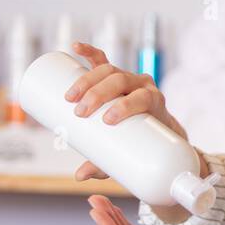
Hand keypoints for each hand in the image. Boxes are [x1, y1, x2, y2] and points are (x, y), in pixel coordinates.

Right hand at [65, 42, 207, 181]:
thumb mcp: (130, 153)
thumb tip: (79, 176)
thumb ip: (107, 165)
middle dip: (99, 94)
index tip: (109, 120)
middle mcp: (142, 85)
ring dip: (87, 79)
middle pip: (121, 81)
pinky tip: (75, 48)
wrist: (154, 129)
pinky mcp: (113, 74)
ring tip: (70, 96)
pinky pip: (101, 59)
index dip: (127, 105)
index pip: (142, 97)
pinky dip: (89, 52)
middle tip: (80, 112)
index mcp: (154, 101)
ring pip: (109, 70)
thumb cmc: (143, 144)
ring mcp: (127, 77)